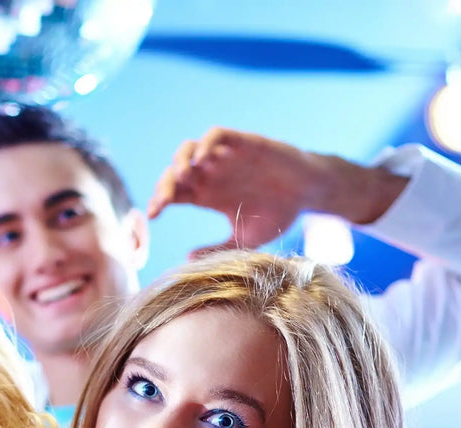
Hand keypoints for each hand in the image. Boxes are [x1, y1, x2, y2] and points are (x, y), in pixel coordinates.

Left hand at [147, 129, 324, 255]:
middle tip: (162, 202)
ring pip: (191, 149)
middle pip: (177, 173)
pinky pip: (217, 135)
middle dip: (165, 185)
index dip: (160, 201)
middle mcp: (212, 173)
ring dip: (181, 160)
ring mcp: (226, 157)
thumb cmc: (277, 214)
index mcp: (208, 195)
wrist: (308, 193)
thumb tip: (187, 259)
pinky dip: (206, 143)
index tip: (152, 215)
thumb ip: (217, 248)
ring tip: (181, 177)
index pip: (174, 194)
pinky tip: (202, 159)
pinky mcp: (244, 143)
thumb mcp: (244, 239)